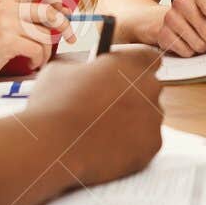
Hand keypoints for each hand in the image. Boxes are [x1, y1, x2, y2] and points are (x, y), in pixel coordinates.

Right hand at [0, 0, 71, 82]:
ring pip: (44, 34)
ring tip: (39, 58)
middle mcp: (7, 8)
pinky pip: (37, 50)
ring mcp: (6, 24)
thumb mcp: (6, 21)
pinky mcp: (7, 42)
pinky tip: (32, 63)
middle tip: (70, 37)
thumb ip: (29, 15)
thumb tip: (63, 13)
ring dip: (47, 51)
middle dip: (65, 26)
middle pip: (48, 11)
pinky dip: (39, 60)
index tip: (64, 11)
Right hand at [23, 49, 164, 184]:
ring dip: (131, 121)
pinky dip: (130, 145)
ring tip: (103, 131)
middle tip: (109, 106)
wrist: (52, 145)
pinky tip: (107, 147)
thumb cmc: (53, 105)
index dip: (136, 66)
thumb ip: (82, 66)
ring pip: (148, 117)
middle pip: (149, 89)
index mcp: (130, 63)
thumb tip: (82, 70)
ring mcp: (152, 119)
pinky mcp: (151, 146)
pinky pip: (145, 143)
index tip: (125, 75)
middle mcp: (148, 88)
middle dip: (133, 96)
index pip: (149, 58)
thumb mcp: (61, 69)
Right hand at [153, 0, 205, 56]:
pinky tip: (190, 46)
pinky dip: (192, 53)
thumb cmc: (200, 17)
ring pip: (197, 44)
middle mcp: (182, 2)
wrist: (174, 21)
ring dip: (204, 48)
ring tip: (203, 44)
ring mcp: (170, 18)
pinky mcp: (163, 34)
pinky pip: (186, 51)